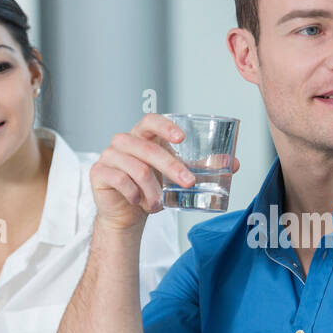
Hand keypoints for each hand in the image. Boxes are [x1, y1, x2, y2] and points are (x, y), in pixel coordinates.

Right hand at [90, 114, 239, 230]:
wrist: (127, 213)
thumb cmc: (151, 187)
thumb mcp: (176, 176)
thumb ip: (201, 167)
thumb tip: (233, 164)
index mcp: (142, 135)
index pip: (151, 120)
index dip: (165, 126)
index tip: (181, 138)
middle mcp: (124, 141)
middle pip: (148, 148)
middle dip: (171, 167)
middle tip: (189, 182)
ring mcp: (109, 156)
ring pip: (136, 169)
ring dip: (153, 190)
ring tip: (159, 204)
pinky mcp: (98, 172)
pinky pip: (120, 181)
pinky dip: (135, 195)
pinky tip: (140, 203)